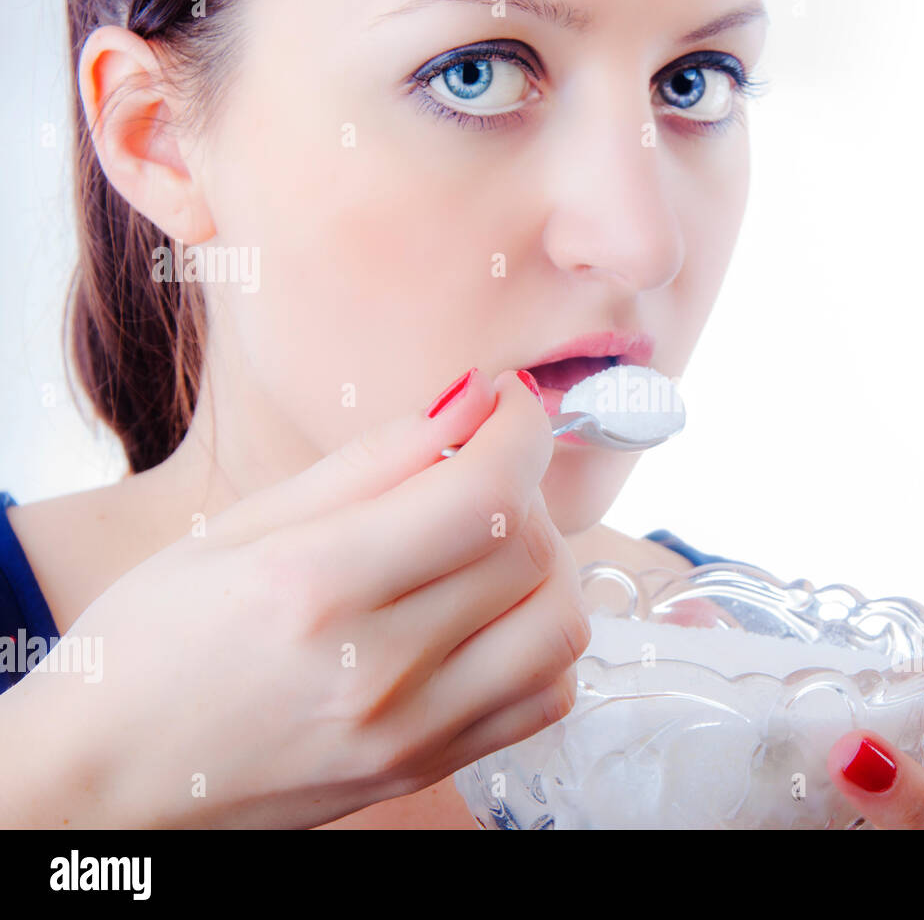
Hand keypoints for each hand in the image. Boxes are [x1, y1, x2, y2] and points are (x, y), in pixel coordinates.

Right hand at [7, 368, 588, 828]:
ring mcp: (408, 733)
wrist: (107, 782)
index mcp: (314, 586)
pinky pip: (544, 700)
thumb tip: (472, 398)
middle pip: (530, 553)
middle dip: (527, 484)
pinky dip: (542, 642)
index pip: (485, 493)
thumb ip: (372, 460)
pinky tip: (492, 615)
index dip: (521, 429)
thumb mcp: (239, 527)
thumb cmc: (150, 645)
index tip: (507, 402)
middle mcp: (375, 668)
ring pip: (559, 629)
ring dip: (546, 566)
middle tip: (480, 468)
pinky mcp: (424, 769)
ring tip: (490, 544)